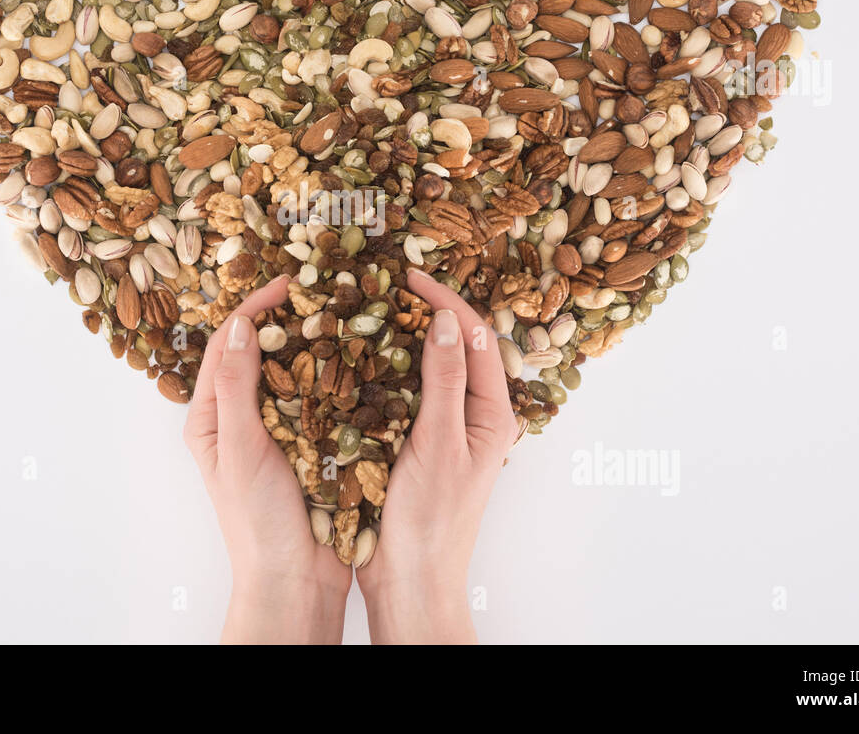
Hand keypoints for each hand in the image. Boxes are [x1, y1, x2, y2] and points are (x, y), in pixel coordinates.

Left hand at [183, 275, 351, 643]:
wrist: (295, 581)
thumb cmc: (256, 522)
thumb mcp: (239, 449)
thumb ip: (236, 388)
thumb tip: (238, 326)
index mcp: (211, 418)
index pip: (226, 346)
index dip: (253, 309)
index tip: (289, 285)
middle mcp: (241, 419)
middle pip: (260, 353)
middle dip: (288, 319)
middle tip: (325, 291)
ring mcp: (278, 432)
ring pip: (294, 374)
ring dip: (317, 344)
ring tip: (348, 315)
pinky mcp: (310, 446)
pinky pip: (322, 401)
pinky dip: (338, 377)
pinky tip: (364, 359)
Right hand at [354, 269, 519, 643]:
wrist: (410, 581)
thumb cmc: (430, 522)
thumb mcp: (438, 443)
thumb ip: (443, 381)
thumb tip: (445, 321)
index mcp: (493, 414)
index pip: (476, 338)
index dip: (444, 301)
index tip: (408, 277)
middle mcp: (476, 416)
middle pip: (459, 346)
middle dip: (429, 310)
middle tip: (388, 283)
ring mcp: (450, 429)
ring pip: (434, 367)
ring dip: (410, 335)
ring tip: (375, 307)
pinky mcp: (423, 442)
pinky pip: (412, 392)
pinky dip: (392, 367)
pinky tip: (366, 355)